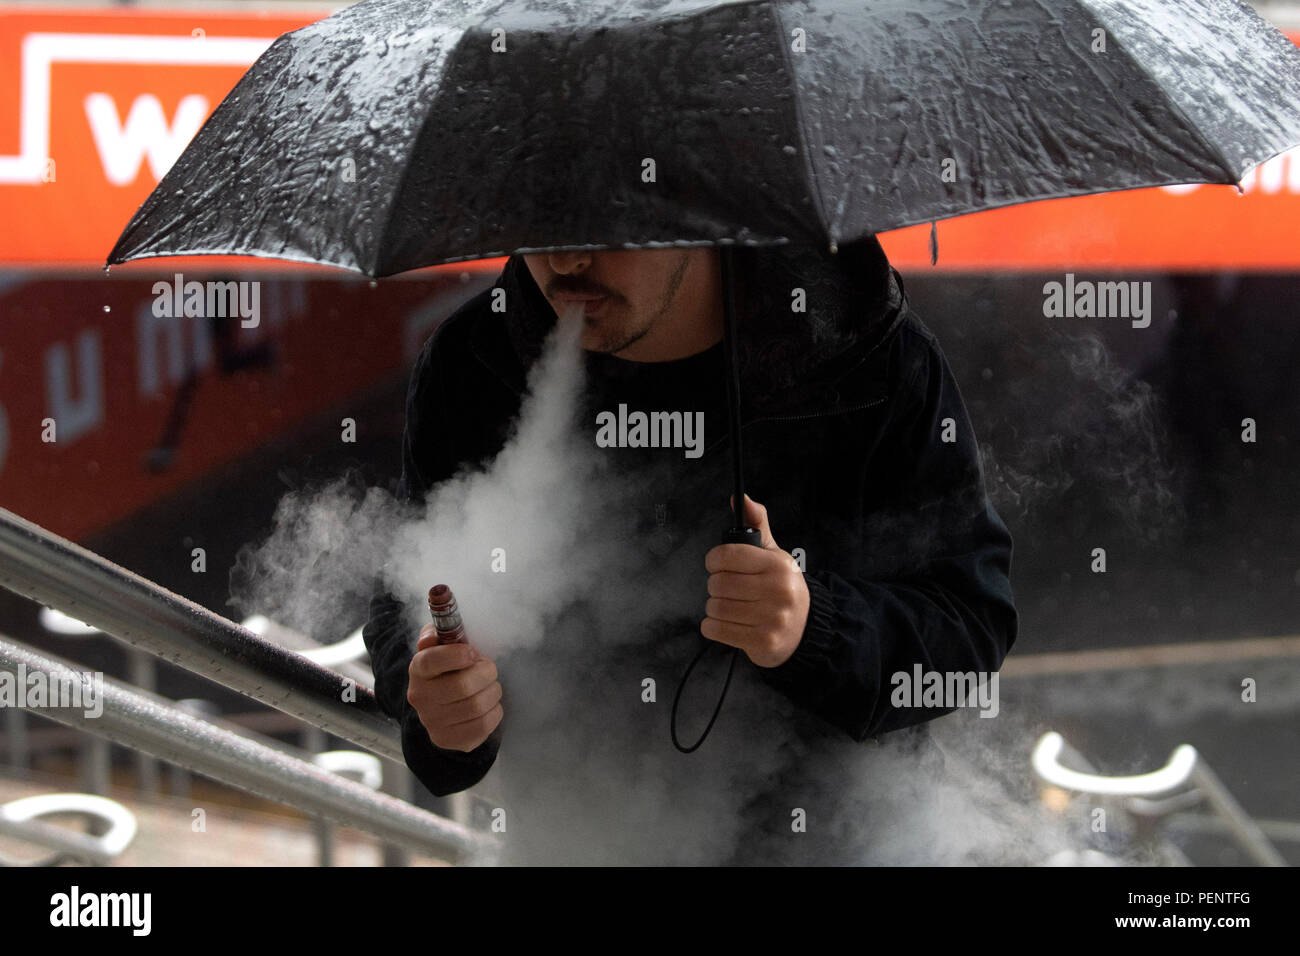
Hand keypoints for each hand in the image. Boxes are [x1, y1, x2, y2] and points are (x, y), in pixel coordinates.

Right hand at [407, 623, 502, 751]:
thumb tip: (430, 638)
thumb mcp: (441, 646)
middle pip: (463, 686)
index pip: (431, 660)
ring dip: (494, 692)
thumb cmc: (448, 669)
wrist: (441, 706)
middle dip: (487, 673)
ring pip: (477, 706)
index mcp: (418, 670)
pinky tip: (489, 705)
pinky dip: (495, 712)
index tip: (473, 653)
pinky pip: (483, 725)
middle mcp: (420, 697)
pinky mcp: (448, 739)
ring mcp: (432, 721)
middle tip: (489, 669)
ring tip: (491, 687)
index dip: (457, 655)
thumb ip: (437, 634)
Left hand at [702, 494, 809, 667]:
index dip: (714, 560)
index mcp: (778, 564)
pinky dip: (713, 626)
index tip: (718, 564)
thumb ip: (756, 524)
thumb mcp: (774, 554)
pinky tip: (728, 623)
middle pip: (718, 583)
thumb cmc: (781, 587)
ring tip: (732, 607)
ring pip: (715, 607)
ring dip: (715, 607)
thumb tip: (741, 498)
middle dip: (716, 586)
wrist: (805, 629)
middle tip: (729, 589)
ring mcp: (771, 618)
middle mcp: (777, 590)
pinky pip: (715, 629)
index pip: (726, 555)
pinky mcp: (762, 642)